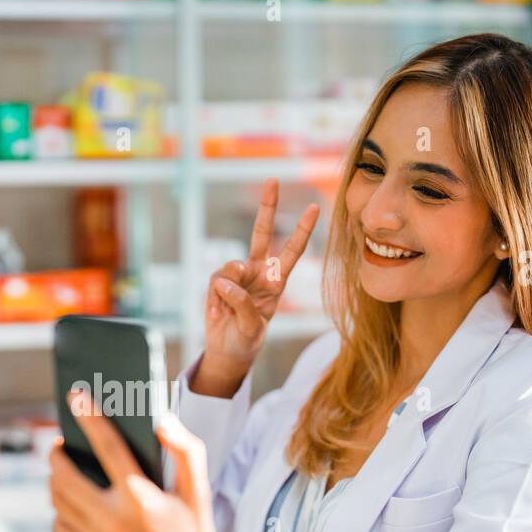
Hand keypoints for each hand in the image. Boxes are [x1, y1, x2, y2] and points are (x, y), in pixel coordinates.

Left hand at [48, 389, 255, 531]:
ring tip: (62, 469)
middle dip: (57, 454)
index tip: (76, 396)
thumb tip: (161, 420)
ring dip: (55, 480)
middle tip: (59, 443)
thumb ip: (186, 449)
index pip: (107, 446)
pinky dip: (59, 510)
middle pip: (66, 476)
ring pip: (59, 502)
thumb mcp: (200, 488)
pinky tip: (69, 501)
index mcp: (140, 497)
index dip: (89, 416)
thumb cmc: (198, 530)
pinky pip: (61, 527)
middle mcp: (114, 519)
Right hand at [196, 178, 319, 396]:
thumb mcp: (253, 326)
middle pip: (261, 233)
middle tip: (273, 181)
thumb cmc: (247, 340)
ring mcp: (237, 274)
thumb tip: (225, 281)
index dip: (302, 230)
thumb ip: (242, 303)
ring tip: (228, 308)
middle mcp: (257, 271)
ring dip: (228, 288)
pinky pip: (216, 280)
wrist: (227, 351)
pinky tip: (218, 308)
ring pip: (230, 266)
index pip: (292, 251)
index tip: (315, 207)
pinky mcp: (218, 281)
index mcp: (276, 281)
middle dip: (267, 207)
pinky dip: (216, 295)